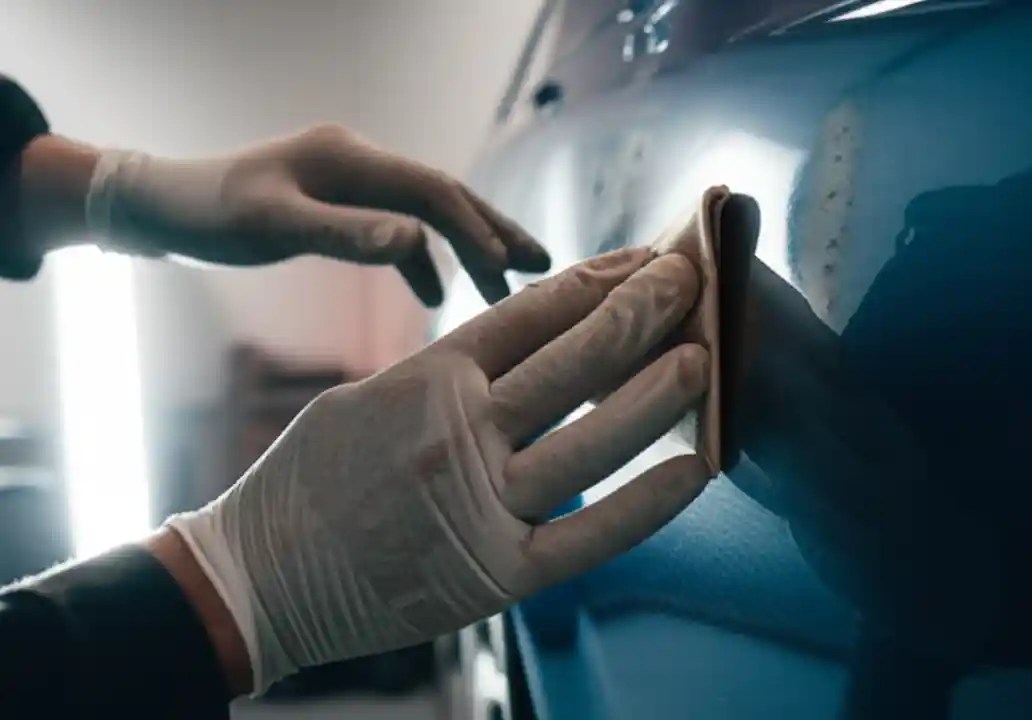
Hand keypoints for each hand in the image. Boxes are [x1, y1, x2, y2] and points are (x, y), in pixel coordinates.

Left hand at [85, 124, 549, 304]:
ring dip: (468, 243)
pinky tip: (437, 290)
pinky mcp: (340, 203)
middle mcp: (360, 161)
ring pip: (428, 210)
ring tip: (509, 278)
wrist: (163, 207)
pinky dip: (424, 257)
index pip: (433, 192)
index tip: (509, 272)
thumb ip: (346, 234)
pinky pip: (398, 226)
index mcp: (349, 159)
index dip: (475, 230)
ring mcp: (353, 181)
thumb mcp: (273, 224)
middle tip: (543, 263)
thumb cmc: (209, 215)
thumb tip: (418, 245)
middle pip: (444, 194)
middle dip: (493, 229)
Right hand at [166, 248, 712, 693]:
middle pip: (575, 358)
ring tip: (707, 355)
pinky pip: (591, 534)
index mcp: (427, 379)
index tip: (642, 258)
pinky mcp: (497, 574)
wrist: (259, 582)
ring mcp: (481, 504)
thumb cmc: (308, 482)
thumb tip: (520, 341)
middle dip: (642, 311)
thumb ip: (447, 369)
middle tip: (691, 281)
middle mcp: (460, 432)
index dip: (598, 280)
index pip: (532, 312)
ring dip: (658, 390)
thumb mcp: (366, 397)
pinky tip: (698, 467)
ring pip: (594, 436)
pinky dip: (649, 501)